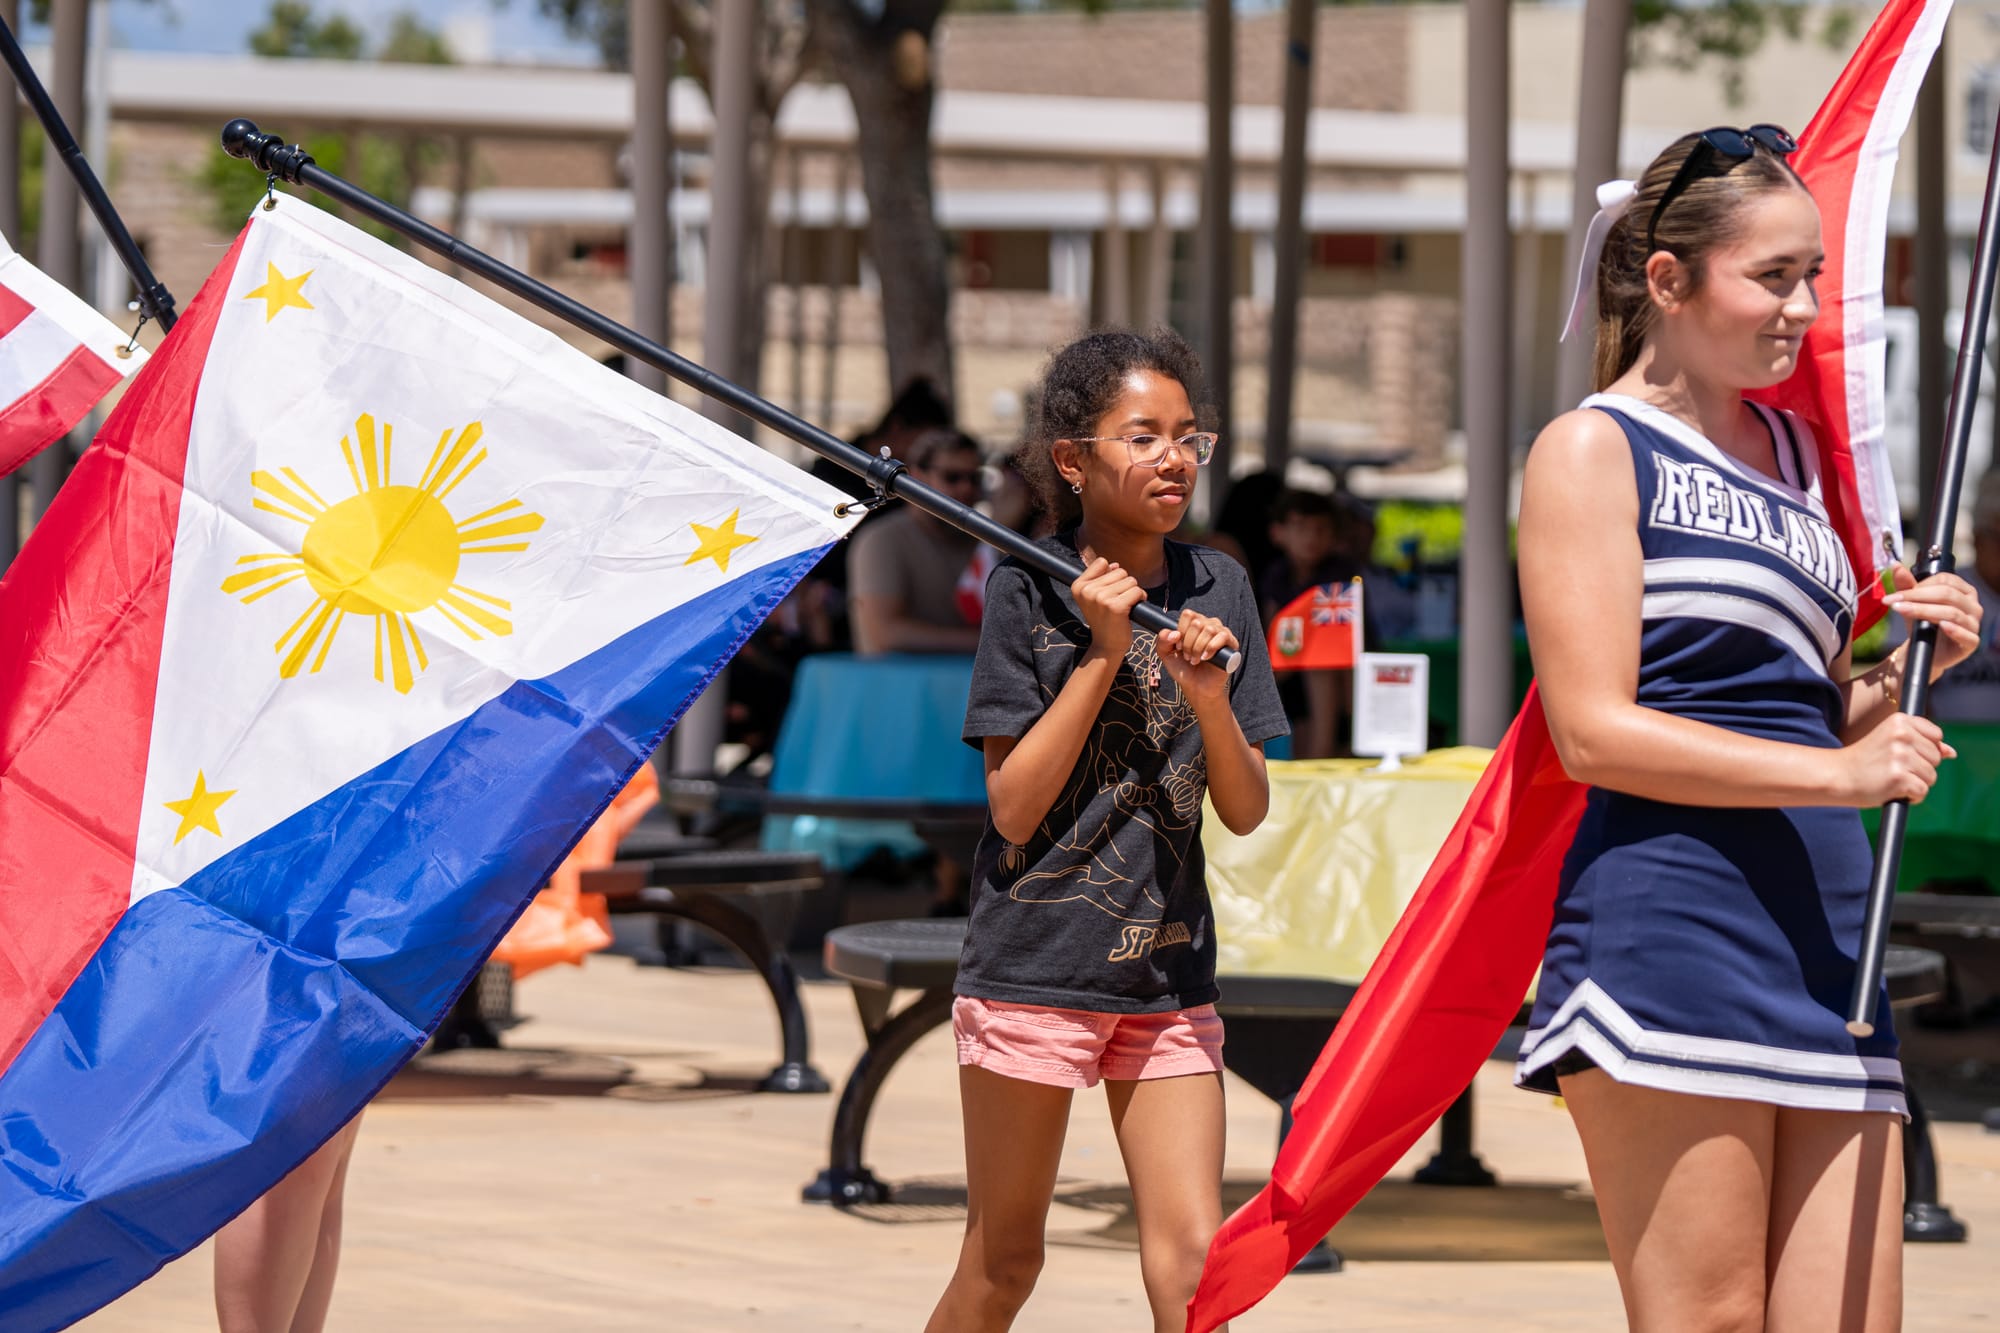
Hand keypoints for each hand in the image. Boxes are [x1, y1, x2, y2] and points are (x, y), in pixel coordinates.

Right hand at [1072, 557, 1145, 661]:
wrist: (1106, 645)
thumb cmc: (1103, 619)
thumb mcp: (1094, 596)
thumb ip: (1101, 577)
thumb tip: (1115, 565)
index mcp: (1078, 586)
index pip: (1102, 562)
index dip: (1111, 576)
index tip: (1108, 593)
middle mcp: (1087, 591)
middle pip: (1119, 571)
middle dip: (1124, 585)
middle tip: (1117, 602)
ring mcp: (1101, 598)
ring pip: (1130, 580)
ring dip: (1132, 592)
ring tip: (1124, 606)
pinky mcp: (1116, 607)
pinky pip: (1137, 591)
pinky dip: (1140, 598)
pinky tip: (1132, 609)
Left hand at [1157, 608, 1237, 706]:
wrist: (1197, 686)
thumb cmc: (1183, 668)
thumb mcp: (1166, 654)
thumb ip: (1162, 641)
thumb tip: (1174, 633)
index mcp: (1194, 623)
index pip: (1188, 614)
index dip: (1181, 631)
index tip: (1178, 647)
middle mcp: (1209, 624)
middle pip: (1197, 623)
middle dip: (1188, 643)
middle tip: (1188, 657)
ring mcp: (1221, 632)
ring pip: (1209, 629)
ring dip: (1198, 648)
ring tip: (1195, 660)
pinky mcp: (1231, 643)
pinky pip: (1223, 636)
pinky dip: (1211, 648)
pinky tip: (1206, 658)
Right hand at [1837, 711, 1954, 805]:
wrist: (1837, 776)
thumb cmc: (1865, 760)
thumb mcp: (1891, 743)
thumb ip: (1922, 743)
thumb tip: (1951, 752)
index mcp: (1899, 721)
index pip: (1936, 736)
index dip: (1923, 749)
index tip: (1901, 752)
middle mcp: (1901, 735)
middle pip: (1936, 758)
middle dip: (1920, 767)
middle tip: (1892, 767)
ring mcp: (1901, 757)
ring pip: (1931, 776)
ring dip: (1915, 783)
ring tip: (1891, 779)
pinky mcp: (1899, 778)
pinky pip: (1922, 792)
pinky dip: (1911, 797)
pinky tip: (1893, 791)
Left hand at [1882, 565, 1984, 676]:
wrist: (1924, 651)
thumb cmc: (1921, 624)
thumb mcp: (1911, 603)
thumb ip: (1905, 585)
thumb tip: (1896, 566)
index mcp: (1963, 590)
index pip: (1945, 580)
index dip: (1919, 585)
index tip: (1896, 594)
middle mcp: (1973, 605)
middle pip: (1947, 595)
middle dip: (1917, 597)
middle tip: (1893, 602)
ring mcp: (1974, 624)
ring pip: (1952, 613)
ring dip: (1924, 611)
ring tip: (1902, 610)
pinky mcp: (1972, 643)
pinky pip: (1967, 636)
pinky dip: (1954, 630)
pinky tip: (1941, 626)